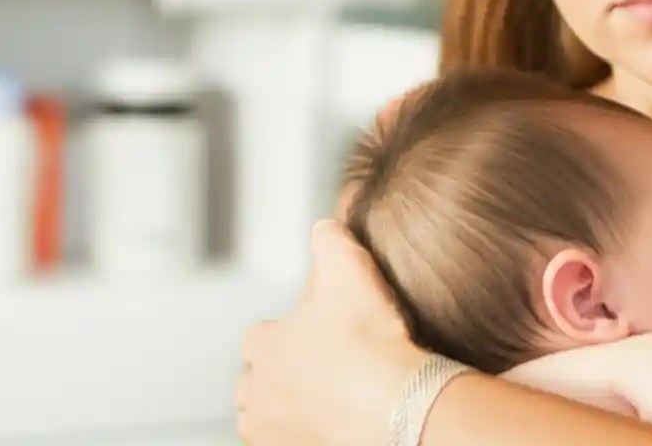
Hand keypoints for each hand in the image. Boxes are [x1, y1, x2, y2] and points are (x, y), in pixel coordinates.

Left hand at [236, 220, 428, 444]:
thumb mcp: (349, 269)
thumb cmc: (370, 341)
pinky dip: (299, 434)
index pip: (258, 337)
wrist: (398, 404)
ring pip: (262, 419)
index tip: (313, 332)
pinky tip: (328, 423)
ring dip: (281, 408)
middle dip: (276, 375)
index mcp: (263, 348)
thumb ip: (329, 240)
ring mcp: (275, 433)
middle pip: (253, 383)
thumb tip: (323, 228)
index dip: (285, 332)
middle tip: (315, 369)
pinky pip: (285, 444)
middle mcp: (258, 394)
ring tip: (317, 400)